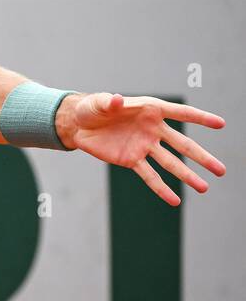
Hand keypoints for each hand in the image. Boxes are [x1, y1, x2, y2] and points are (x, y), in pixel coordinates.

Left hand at [59, 92, 226, 205]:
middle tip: (221, 170)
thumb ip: (110, 103)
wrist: (78, 125)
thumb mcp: (99, 103)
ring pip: (170, 163)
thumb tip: (118, 100)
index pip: (181, 113)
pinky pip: (149, 175)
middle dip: (202, 157)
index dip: (200, 117)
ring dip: (187, 175)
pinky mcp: (131, 160)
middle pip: (182, 145)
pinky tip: (175, 200)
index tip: (221, 124)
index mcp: (150, 110)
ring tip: (205, 188)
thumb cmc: (93, 108)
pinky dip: (160, 188)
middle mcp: (153, 129)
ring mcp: (144, 146)